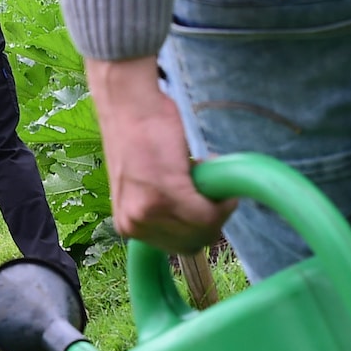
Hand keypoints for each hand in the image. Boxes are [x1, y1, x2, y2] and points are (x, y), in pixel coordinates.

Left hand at [85, 55, 234, 252]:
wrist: (129, 103)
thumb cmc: (140, 134)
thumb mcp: (144, 184)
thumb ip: (163, 209)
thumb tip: (197, 220)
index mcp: (128, 225)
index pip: (179, 247)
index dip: (201, 228)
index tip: (206, 203)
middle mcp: (134, 226)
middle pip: (194, 244)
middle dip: (212, 219)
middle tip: (210, 189)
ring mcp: (148, 214)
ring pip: (205, 229)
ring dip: (217, 204)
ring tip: (205, 172)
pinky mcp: (165, 197)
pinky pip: (209, 214)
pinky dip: (222, 198)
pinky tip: (212, 170)